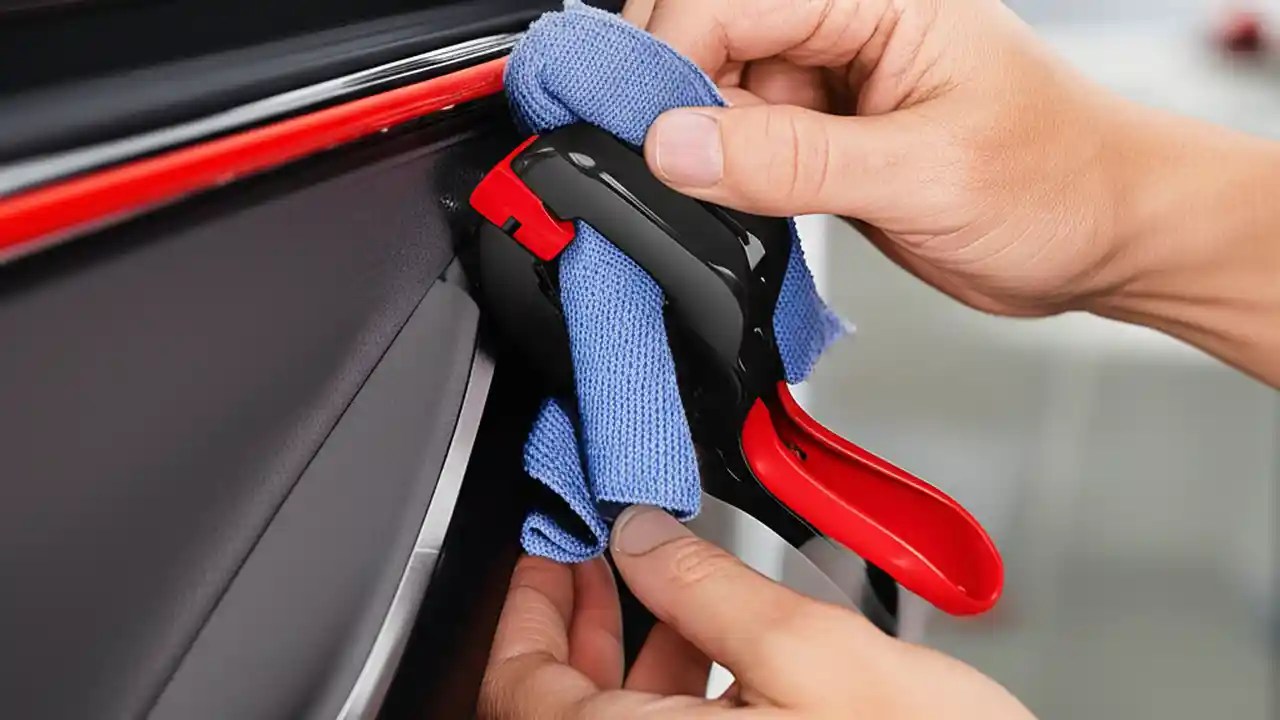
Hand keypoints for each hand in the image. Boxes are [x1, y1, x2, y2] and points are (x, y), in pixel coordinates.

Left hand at [479, 506, 1035, 718]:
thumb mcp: (819, 656)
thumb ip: (711, 588)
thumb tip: (640, 540)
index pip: (523, 692)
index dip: (526, 611)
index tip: (547, 553)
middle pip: (566, 709)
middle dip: (577, 622)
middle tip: (588, 557)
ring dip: (628, 655)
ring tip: (654, 583)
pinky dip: (675, 695)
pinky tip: (710, 647)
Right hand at [625, 0, 1279, 385]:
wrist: (1104, 240)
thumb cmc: (1061, 182)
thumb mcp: (925, 172)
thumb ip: (792, 159)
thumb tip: (678, 145)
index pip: (728, 0)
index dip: (673, 59)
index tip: (649, 133)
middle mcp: (845, 31)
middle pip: (709, 40)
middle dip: (677, 106)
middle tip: (672, 172)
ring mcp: (829, 89)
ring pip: (716, 101)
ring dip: (702, 153)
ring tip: (729, 203)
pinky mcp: (822, 143)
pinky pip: (744, 151)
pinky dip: (727, 185)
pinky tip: (743, 211)